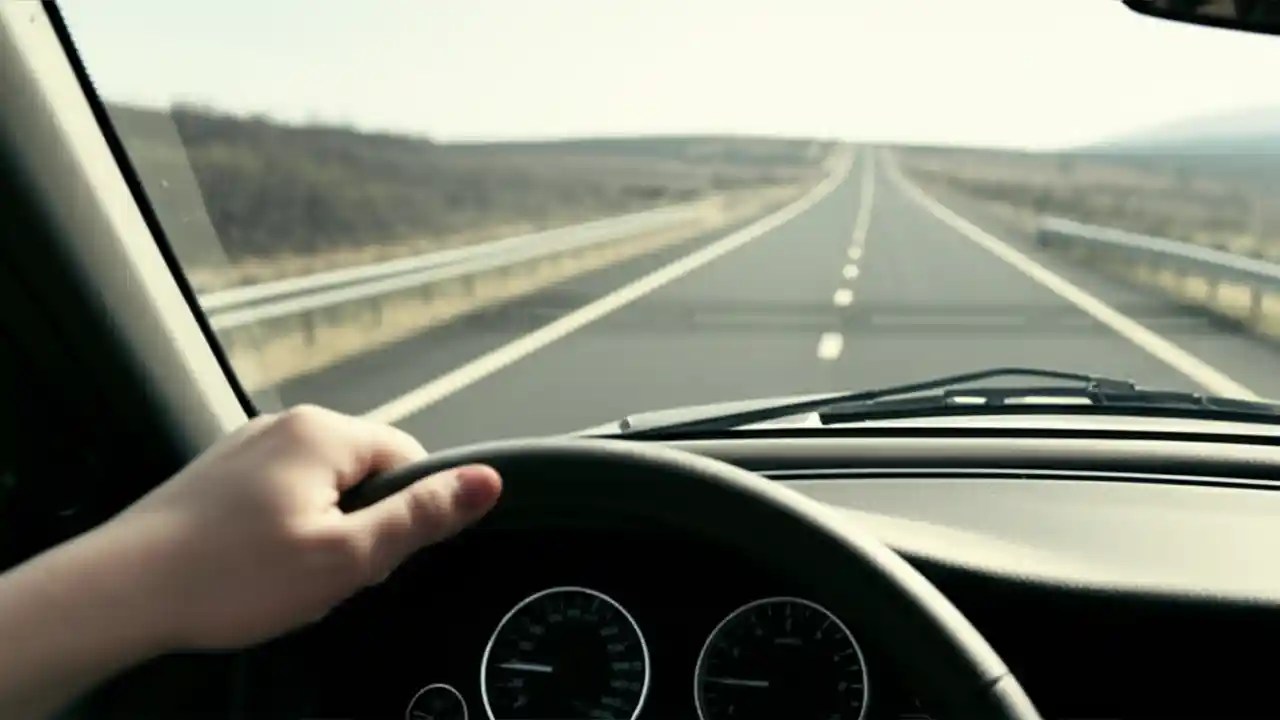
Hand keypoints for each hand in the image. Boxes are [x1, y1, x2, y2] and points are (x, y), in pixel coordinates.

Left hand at [106, 405, 501, 649]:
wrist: (119, 592)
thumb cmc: (228, 577)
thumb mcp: (346, 558)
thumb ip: (422, 517)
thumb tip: (488, 480)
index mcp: (325, 433)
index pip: (410, 460)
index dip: (405, 515)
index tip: (371, 556)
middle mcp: (287, 424)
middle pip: (366, 472)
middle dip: (360, 525)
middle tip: (325, 573)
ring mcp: (248, 445)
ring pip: (323, 487)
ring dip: (321, 530)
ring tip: (283, 574)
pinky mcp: (221, 472)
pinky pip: (282, 494)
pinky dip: (282, 529)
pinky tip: (255, 565)